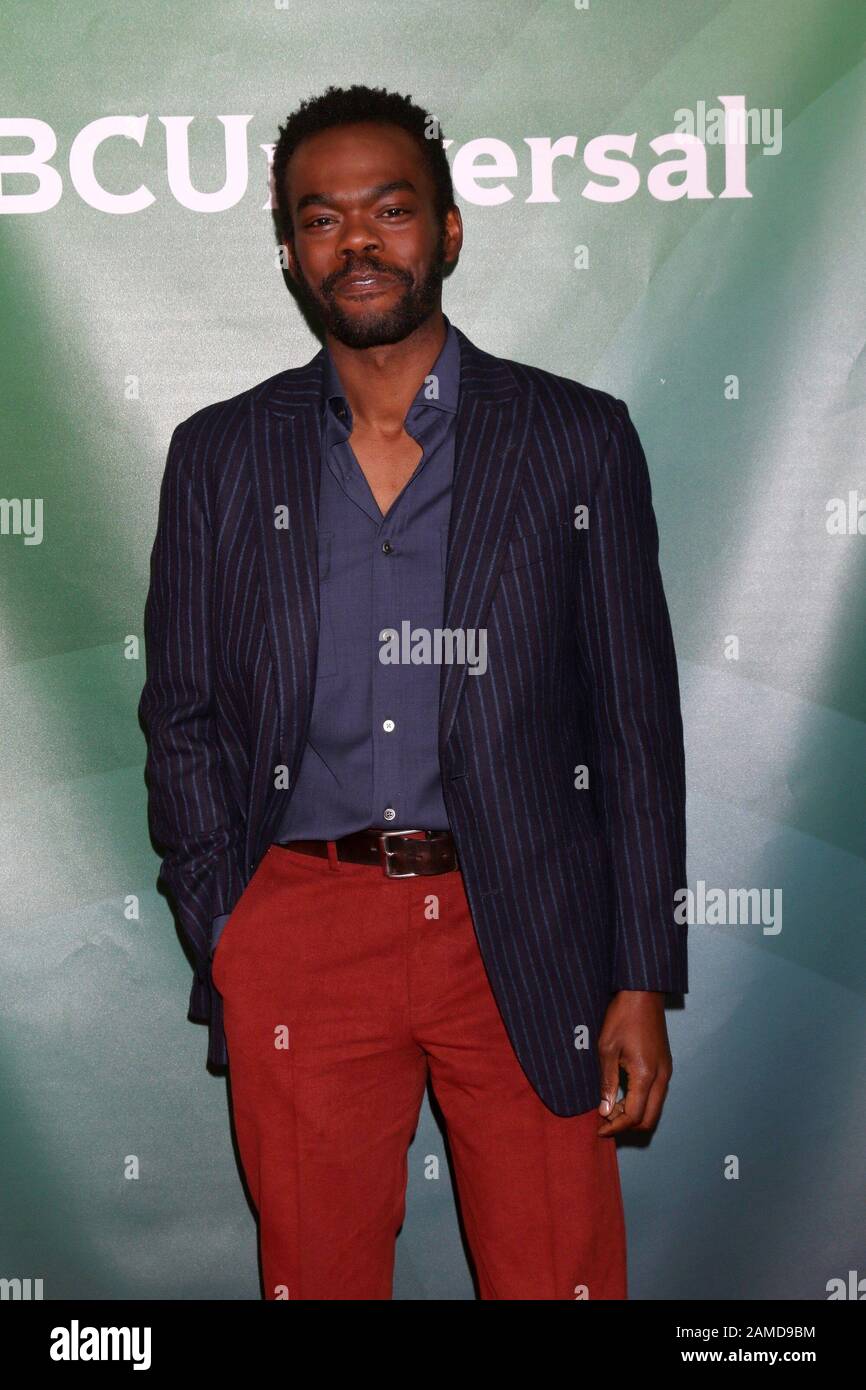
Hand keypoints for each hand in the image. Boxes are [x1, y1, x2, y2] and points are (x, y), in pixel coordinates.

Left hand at [596, 990, 671, 1135]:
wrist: (643, 993)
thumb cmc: (622, 1017)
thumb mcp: (607, 1049)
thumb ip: (607, 1083)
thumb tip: (605, 1110)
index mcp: (646, 1074)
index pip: (634, 1115)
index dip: (616, 1126)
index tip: (599, 1129)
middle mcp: (662, 1077)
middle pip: (649, 1119)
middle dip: (627, 1125)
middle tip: (604, 1120)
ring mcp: (666, 1071)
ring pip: (654, 1108)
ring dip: (634, 1114)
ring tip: (610, 1107)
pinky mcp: (665, 1065)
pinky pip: (656, 1095)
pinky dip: (641, 1102)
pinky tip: (623, 1094)